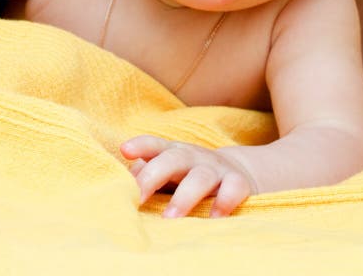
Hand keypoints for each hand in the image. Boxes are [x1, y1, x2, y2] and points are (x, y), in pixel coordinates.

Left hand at [120, 135, 256, 217]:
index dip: (140, 145)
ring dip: (184, 197)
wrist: (237, 172)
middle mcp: (193, 156)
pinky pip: (233, 188)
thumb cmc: (190, 175)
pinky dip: (225, 201)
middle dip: (154, 175)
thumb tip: (123, 183)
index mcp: (173, 152)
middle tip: (139, 197)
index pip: (154, 144)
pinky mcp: (239, 181)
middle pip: (173, 159)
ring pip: (200, 177)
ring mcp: (216, 168)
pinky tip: (214, 218)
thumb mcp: (169, 171)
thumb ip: (146, 175)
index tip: (125, 150)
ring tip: (170, 218)